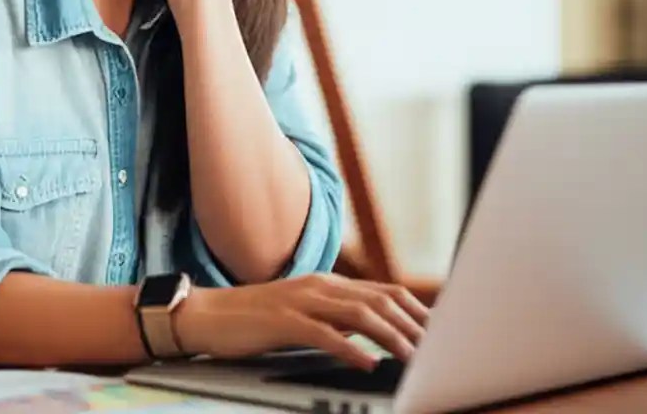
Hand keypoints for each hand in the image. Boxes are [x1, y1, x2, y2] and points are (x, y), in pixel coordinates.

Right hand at [173, 274, 429, 369]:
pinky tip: (368, 363)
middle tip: (438, 349)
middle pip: (380, 301)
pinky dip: (351, 348)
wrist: (206, 315)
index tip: (440, 333)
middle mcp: (320, 286)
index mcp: (328, 284)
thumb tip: (373, 336)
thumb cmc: (254, 321)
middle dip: (413, 325)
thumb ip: (335, 318)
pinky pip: (325, 334)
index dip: (416, 311)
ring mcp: (302, 301)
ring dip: (391, 337)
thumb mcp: (303, 313)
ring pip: (360, 315)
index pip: (384, 292)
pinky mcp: (283, 321)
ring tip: (413, 358)